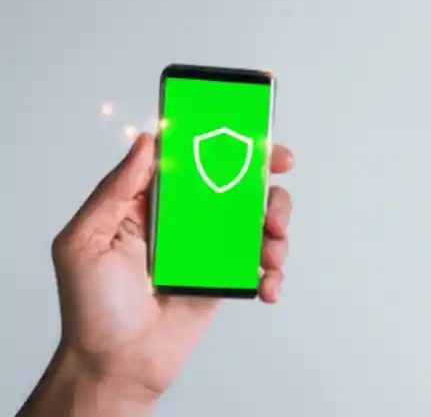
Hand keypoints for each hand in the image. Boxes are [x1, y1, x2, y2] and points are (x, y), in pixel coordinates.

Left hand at [20, 134, 294, 416]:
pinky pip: (262, 265)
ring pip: (258, 221)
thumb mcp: (84, 241)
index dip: (221, 139)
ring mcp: (208, 249)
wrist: (117, 365)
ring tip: (273, 249)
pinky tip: (267, 284)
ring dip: (277, 227)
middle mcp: (183, 221)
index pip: (190, 159)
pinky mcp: (226, 278)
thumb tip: (145, 142)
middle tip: (281, 171)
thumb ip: (114, 190)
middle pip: (235, 183)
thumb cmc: (91, 309)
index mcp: (148, 204)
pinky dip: (274, 272)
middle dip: (265, 175)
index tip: (250, 131)